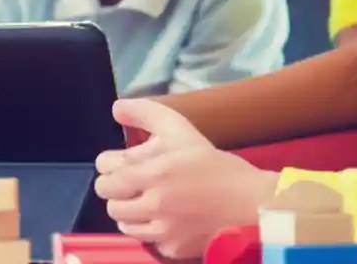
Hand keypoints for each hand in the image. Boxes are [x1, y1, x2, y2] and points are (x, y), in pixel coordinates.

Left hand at [94, 99, 278, 259]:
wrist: (250, 203)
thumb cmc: (214, 164)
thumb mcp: (181, 129)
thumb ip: (146, 114)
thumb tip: (116, 107)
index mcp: (153, 173)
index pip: (106, 175)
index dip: (112, 168)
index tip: (124, 166)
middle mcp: (153, 205)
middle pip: (109, 202)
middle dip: (119, 191)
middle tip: (137, 184)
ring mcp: (162, 231)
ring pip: (124, 224)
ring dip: (132, 212)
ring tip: (151, 201)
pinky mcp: (172, 249)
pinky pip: (147, 241)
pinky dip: (153, 231)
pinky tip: (169, 219)